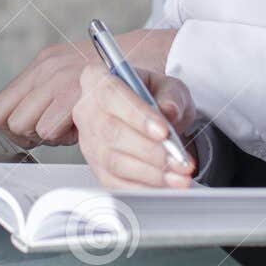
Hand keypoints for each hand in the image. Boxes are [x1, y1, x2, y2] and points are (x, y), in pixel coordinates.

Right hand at [0, 29, 177, 149]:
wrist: (140, 54)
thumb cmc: (150, 79)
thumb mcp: (171, 90)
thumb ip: (172, 103)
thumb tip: (167, 116)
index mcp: (86, 73)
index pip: (55, 117)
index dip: (62, 135)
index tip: (74, 138)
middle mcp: (58, 70)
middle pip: (27, 121)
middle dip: (43, 134)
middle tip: (68, 132)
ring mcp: (40, 73)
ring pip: (10, 116)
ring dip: (27, 127)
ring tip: (56, 125)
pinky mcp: (29, 79)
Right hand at [73, 66, 196, 189]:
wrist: (152, 119)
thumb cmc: (155, 97)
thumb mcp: (169, 86)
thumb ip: (171, 96)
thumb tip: (169, 110)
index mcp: (97, 79)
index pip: (111, 94)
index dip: (136, 115)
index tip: (163, 131)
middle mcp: (87, 110)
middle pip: (111, 132)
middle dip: (149, 150)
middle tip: (178, 159)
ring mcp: (88, 142)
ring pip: (113, 161)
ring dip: (149, 173)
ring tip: (177, 175)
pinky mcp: (96, 168)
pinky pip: (115, 183)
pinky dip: (143, 187)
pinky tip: (164, 185)